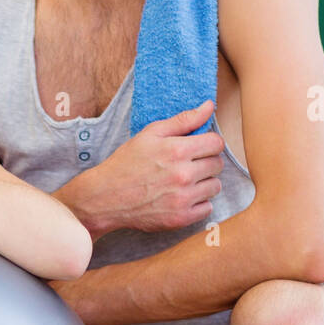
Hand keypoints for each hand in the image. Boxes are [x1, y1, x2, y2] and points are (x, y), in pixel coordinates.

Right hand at [73, 101, 224, 234]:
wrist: (106, 197)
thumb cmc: (127, 163)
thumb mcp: (150, 134)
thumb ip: (183, 120)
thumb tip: (210, 106)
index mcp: (176, 150)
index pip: (217, 143)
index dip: (209, 143)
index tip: (198, 147)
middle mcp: (183, 175)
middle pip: (217, 164)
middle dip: (205, 162)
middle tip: (187, 165)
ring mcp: (183, 198)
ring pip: (214, 187)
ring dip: (204, 183)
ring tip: (184, 182)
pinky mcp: (181, 218)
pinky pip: (207, 208)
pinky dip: (198, 203)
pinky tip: (181, 198)